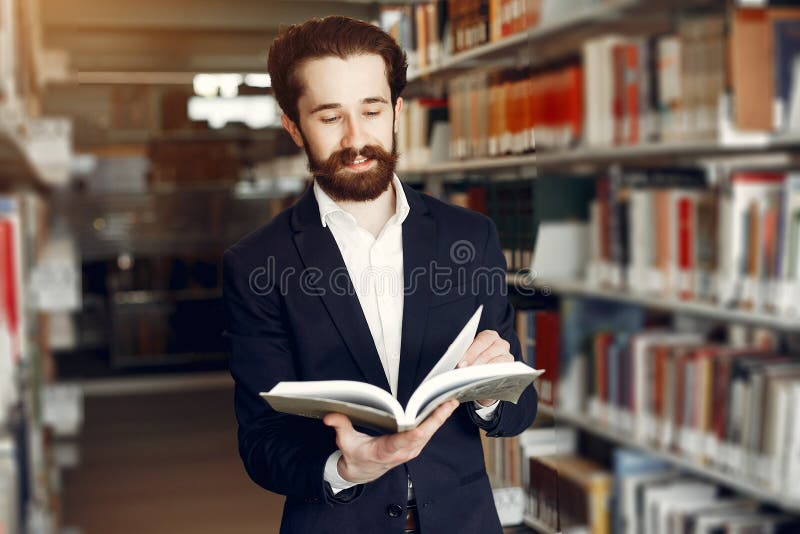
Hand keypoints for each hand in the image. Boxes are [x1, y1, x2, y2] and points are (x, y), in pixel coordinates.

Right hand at [322, 399, 459, 483]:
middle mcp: (402, 451)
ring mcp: (410, 450)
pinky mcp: (414, 446)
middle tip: (448, 402)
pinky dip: (437, 420)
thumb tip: (331, 416)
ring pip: (429, 434)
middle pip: (423, 435)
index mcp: (386, 451)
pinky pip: (429, 433)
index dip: (415, 432)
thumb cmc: (356, 457)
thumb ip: (341, 427)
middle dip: (437, 419)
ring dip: (441, 418)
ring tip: (450, 400)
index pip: (403, 441)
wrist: (362, 472)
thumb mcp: (346, 443)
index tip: (425, 422)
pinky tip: (444, 408)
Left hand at [457, 329, 513, 405]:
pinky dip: (492, 376)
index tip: (460, 364)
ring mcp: (507, 355)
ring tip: (472, 378)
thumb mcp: (469, 355)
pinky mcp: (511, 368)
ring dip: (482, 371)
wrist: (485, 376)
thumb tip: (452, 352)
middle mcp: (501, 343)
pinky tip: (483, 381)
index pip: (481, 341)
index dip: (470, 353)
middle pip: (488, 353)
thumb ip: (463, 353)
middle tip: (464, 372)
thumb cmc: (474, 362)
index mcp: (489, 336)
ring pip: (495, 363)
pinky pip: (503, 372)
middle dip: (474, 363)